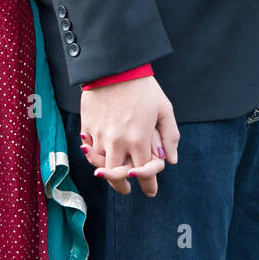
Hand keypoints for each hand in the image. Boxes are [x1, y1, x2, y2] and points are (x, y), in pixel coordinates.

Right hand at [79, 76, 178, 197]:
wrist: (113, 67)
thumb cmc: (143, 87)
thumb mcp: (164, 109)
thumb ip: (169, 136)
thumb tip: (171, 159)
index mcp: (139, 140)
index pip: (145, 174)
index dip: (149, 186)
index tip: (151, 191)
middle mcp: (118, 142)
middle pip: (118, 177)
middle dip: (123, 187)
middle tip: (126, 189)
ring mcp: (100, 136)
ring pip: (101, 166)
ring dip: (107, 172)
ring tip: (110, 173)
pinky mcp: (87, 128)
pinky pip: (89, 150)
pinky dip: (94, 155)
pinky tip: (98, 154)